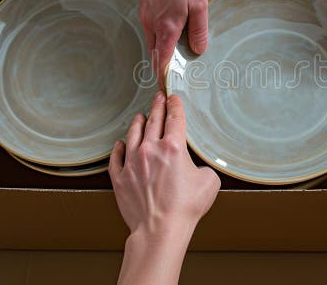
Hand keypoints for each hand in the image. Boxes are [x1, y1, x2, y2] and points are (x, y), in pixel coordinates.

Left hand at [109, 91, 219, 237]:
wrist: (160, 229)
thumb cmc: (185, 208)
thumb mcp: (209, 182)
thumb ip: (203, 168)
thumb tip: (195, 169)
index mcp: (173, 147)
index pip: (175, 118)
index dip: (175, 105)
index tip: (173, 98)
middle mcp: (150, 150)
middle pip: (153, 121)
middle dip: (157, 106)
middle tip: (158, 97)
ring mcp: (132, 163)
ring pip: (133, 135)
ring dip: (138, 123)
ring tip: (141, 116)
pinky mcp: (120, 178)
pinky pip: (116, 157)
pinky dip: (118, 148)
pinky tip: (120, 144)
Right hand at [139, 0, 208, 81]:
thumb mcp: (200, 4)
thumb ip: (199, 30)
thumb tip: (198, 50)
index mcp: (167, 27)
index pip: (163, 61)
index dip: (164, 77)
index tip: (165, 89)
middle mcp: (153, 24)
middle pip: (156, 53)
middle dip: (162, 66)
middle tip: (171, 76)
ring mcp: (146, 15)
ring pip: (152, 40)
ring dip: (161, 49)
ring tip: (172, 54)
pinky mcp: (144, 6)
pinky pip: (150, 28)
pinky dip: (158, 35)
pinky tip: (169, 29)